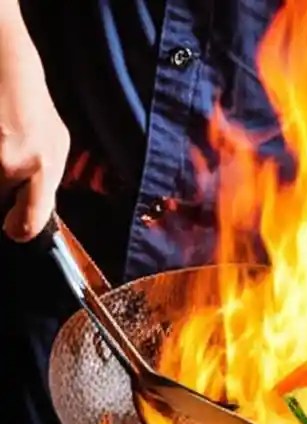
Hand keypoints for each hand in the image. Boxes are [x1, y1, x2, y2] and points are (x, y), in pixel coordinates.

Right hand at [0, 4, 68, 240]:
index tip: (11, 227)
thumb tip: (33, 217)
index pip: (28, 223)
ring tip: (3, 145)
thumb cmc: (31, 106)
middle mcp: (10, 163)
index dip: (18, 230)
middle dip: (1, 195)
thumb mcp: (55, 144)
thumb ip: (47, 182)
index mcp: (42, 166)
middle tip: (6, 167)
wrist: (4, 64)